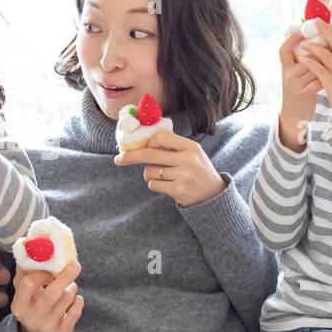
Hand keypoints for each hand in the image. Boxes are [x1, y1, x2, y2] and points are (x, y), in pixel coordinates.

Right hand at [11, 261, 82, 331]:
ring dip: (72, 287)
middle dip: (65, 277)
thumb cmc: (32, 305)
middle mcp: (31, 318)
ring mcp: (47, 327)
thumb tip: (29, 245)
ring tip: (69, 287)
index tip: (50, 270)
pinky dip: (78, 301)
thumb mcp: (23, 293)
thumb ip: (25, 272)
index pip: (28, 284)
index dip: (41, 274)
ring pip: (66, 298)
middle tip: (75, 265)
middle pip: (51, 294)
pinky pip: (76, 310)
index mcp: (19, 305)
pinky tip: (75, 300)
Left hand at [113, 130, 227, 206]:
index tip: (146, 147)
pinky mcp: (178, 190)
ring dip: (150, 174)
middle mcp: (187, 159)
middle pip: (150, 154)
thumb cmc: (198, 171)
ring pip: (149, 171)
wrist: (213, 195)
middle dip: (131, 156)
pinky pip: (153, 184)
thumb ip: (173, 147)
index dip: (150, 142)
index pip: (161, 137)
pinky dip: (155, 184)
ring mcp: (183, 176)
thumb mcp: (193, 153)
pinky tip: (168, 185)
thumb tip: (144, 141)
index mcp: (190, 146)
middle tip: (118, 159)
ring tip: (165, 176)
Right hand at [278, 29, 320, 151]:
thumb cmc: (299, 92)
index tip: (303, 29)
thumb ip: (303, 62)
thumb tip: (317, 44)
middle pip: (303, 56)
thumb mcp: (296, 76)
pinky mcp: (303, 94)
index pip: (283, 50)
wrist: (293, 115)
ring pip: (312, 67)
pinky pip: (317, 81)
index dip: (291, 39)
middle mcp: (288, 75)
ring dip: (325, 61)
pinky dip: (327, 76)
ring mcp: (295, 85)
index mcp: (286, 68)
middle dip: (318, 48)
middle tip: (330, 39)